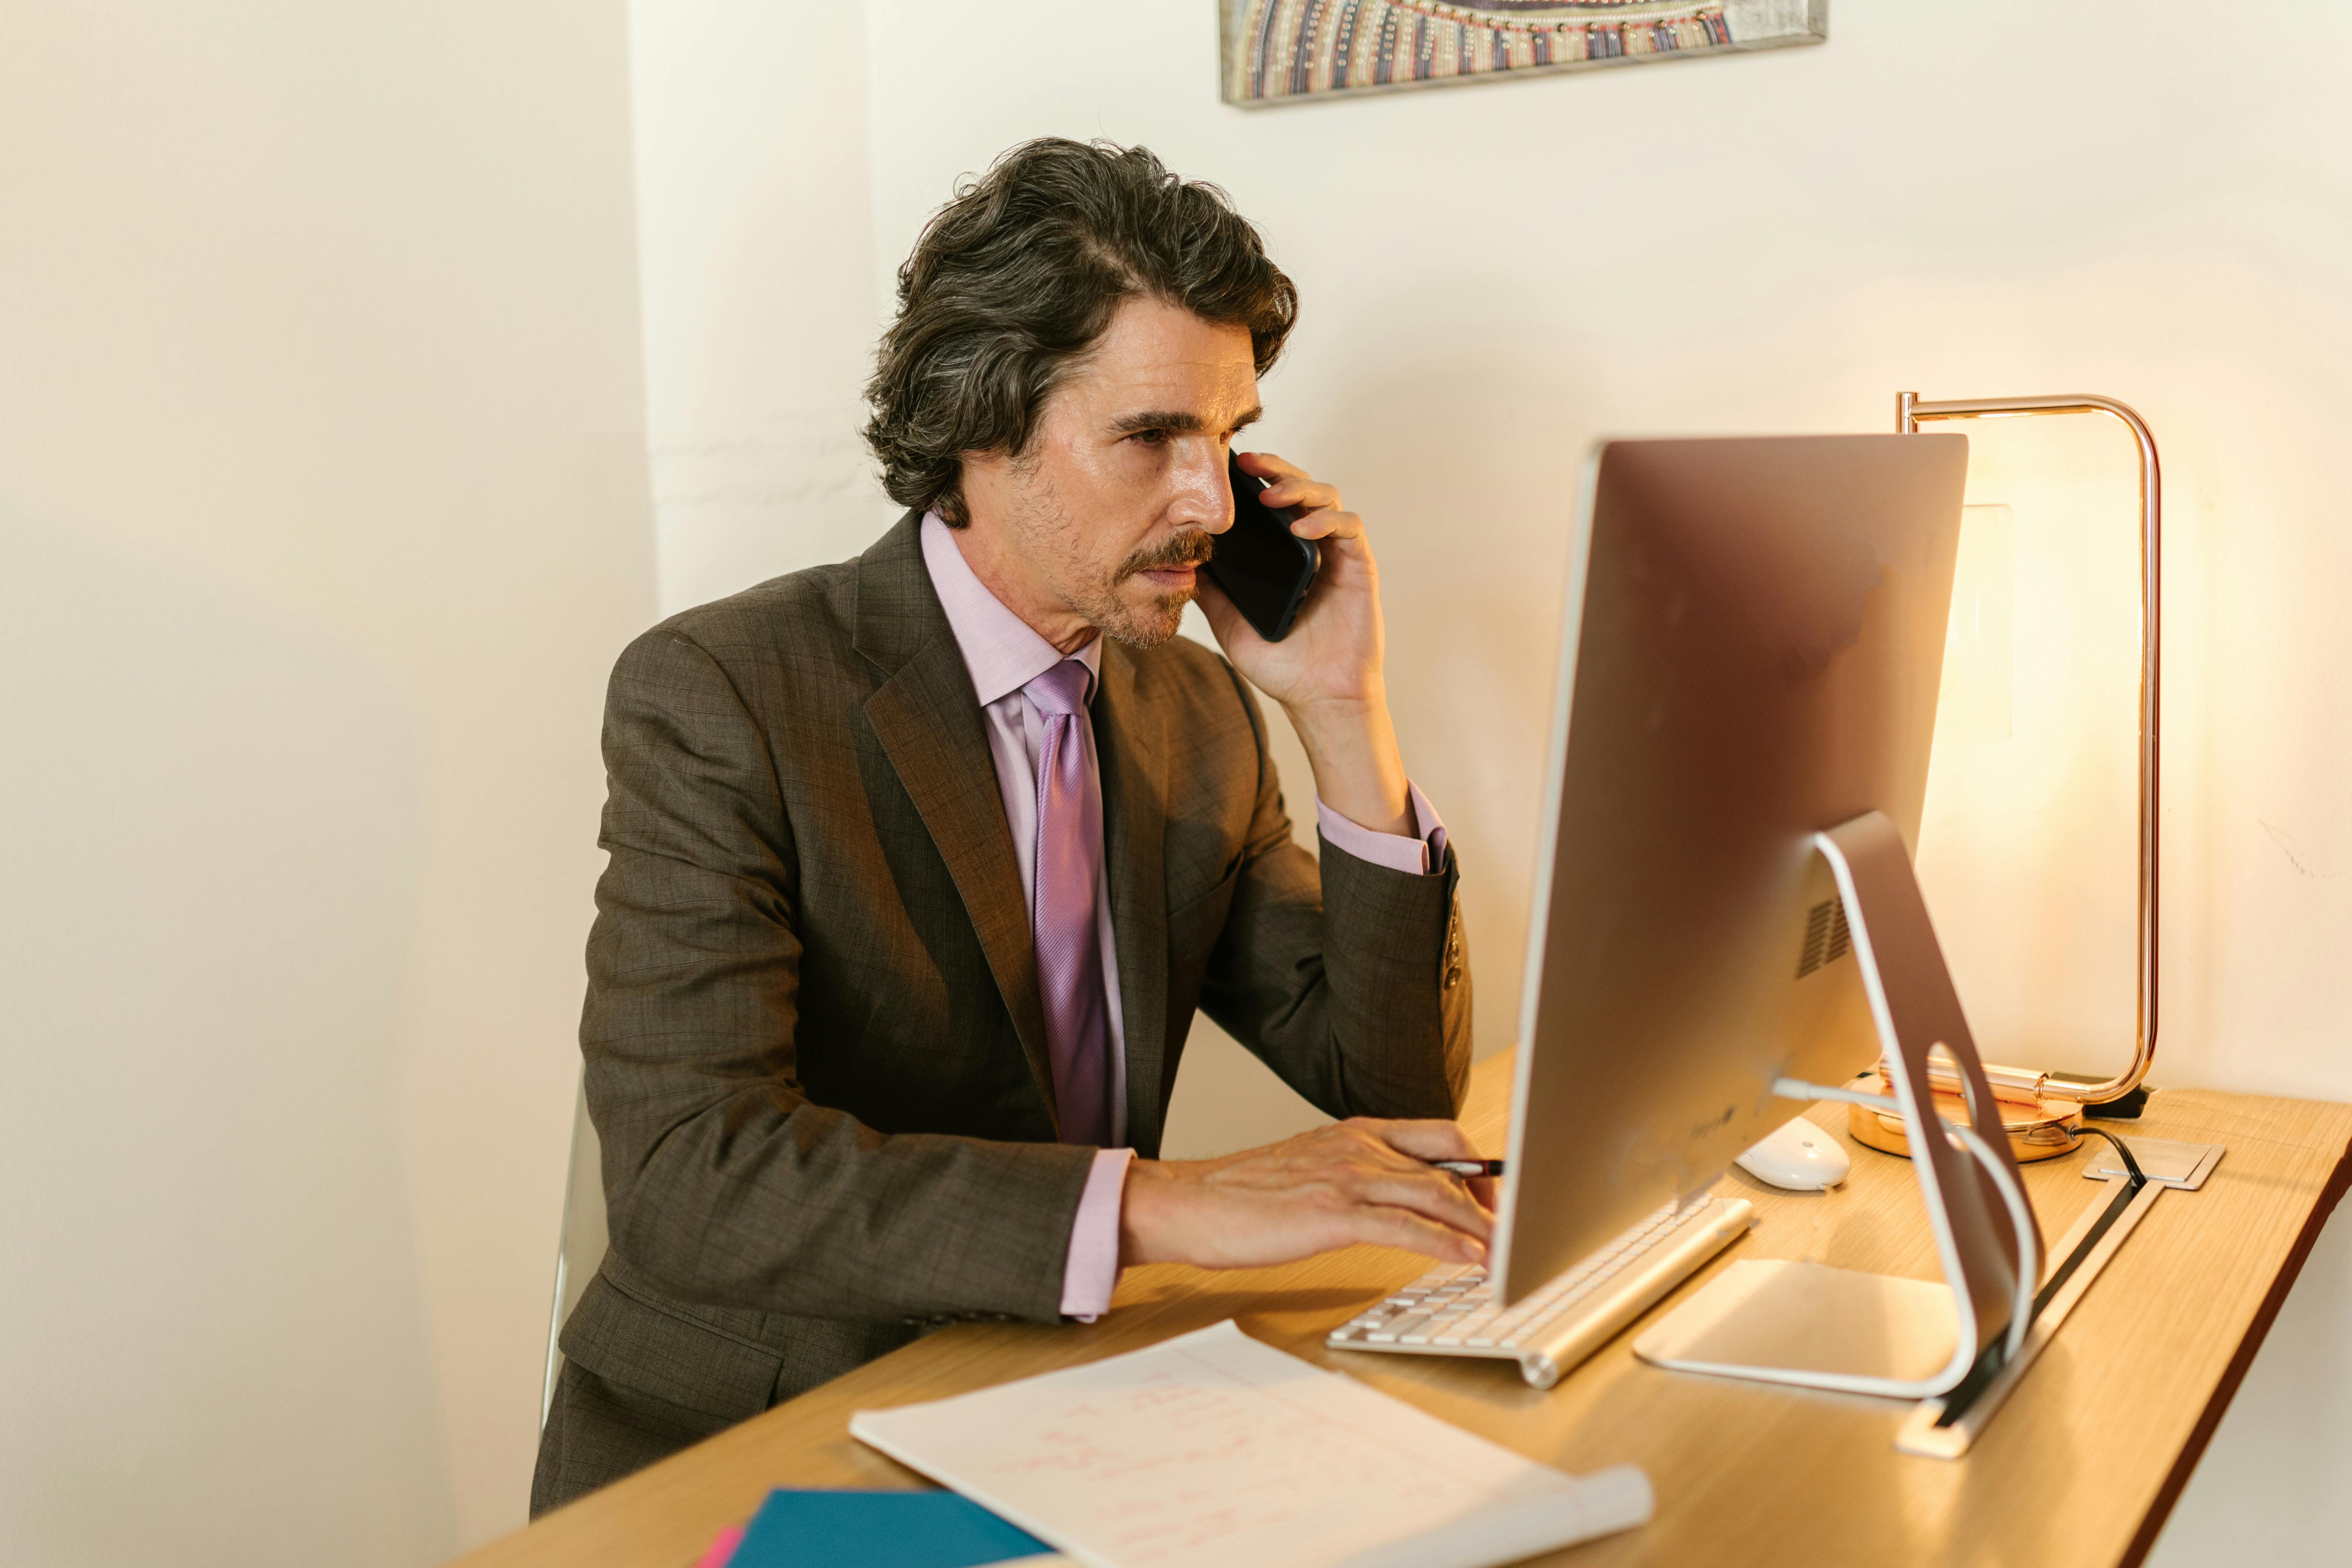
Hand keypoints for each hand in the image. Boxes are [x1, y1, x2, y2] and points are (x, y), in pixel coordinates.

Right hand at [1118, 1118, 1497, 1270]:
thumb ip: (1356, 1173)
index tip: (1495, 1196)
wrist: (1190, 1202)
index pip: (1439, 1136)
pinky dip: (1445, 1243)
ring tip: (1506, 1252)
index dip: (1478, 1165)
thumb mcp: (1311, 1168)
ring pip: (1435, 1194)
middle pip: (1449, 1164)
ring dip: (1479, 1226)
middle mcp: (1358, 1148)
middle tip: (1510, 1232)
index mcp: (1356, 1133)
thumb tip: (1396, 1197)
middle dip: (1490, 1200)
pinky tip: (1468, 1259)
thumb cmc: (1243, 1193)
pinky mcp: (1332, 1214)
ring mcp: (1346, 1178)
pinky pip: (1405, 1228)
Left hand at [1196, 452, 1413, 836]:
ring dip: (1299, 487)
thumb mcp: (1229, 622)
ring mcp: (1336, 554)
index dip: (1253, 478)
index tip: (1223, 468)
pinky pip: (1349, 528)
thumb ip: (1210, 589)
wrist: (1317, 698)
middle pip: (1299, 486)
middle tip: (1246, 463)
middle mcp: (1311, 546)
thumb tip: (1177, 558)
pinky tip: (1302, 528)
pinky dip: (1327, 520)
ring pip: (1327, 497)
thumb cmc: (1280, 663)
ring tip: (1271, 496)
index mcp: (1282, 553)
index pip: (1271, 500)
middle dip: (1274, 468)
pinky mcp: (1358, 567)